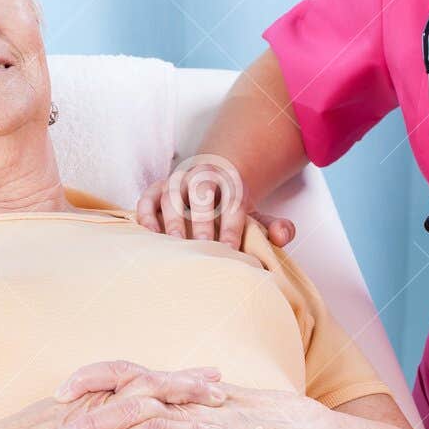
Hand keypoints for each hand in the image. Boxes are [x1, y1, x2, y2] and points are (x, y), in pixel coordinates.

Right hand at [0, 362, 229, 428]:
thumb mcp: (63, 413)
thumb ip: (95, 403)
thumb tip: (122, 396)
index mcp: (95, 398)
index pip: (147, 379)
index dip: (182, 377)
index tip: (214, 376)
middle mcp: (100, 416)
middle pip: (158, 402)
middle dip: (196, 402)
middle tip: (229, 403)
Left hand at [58, 377, 326, 428]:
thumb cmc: (251, 414)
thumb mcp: (204, 398)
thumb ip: (166, 397)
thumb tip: (128, 395)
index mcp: (182, 391)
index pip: (130, 374)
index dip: (94, 380)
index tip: (59, 391)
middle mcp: (191, 410)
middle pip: (136, 411)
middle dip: (95, 423)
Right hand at [136, 154, 295, 248]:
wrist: (214, 179)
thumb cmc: (233, 208)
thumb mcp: (257, 215)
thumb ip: (275, 226)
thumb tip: (283, 236)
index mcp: (231, 182)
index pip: (233, 202)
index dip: (232, 226)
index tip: (231, 250)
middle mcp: (203, 177)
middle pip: (202, 194)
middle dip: (203, 221)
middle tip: (204, 248)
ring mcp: (178, 182)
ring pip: (172, 194)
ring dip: (172, 220)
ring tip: (175, 247)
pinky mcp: (157, 189)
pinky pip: (147, 198)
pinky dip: (145, 214)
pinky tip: (150, 236)